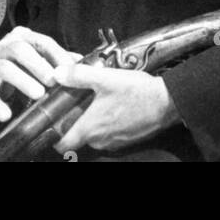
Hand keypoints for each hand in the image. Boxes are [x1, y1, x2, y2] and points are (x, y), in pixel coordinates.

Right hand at [0, 27, 78, 122]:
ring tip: (38, 94)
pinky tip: (6, 115)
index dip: (57, 55)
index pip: (42, 42)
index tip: (70, 69)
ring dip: (22, 81)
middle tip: (53, 80)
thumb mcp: (37, 54)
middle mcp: (5, 47)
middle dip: (38, 65)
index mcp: (22, 37)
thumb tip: (82, 63)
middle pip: (20, 50)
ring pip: (4, 68)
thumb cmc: (19, 61)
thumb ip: (57, 58)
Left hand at [50, 64, 180, 154]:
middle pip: (78, 138)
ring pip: (94, 136)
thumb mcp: (104, 78)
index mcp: (90, 128)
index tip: (53, 122)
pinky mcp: (126, 140)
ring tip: (97, 101)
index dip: (54, 136)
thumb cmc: (135, 92)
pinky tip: (113, 106)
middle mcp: (100, 141)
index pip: (62, 145)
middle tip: (77, 103)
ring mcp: (114, 142)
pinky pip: (109, 135)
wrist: (166, 102)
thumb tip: (57, 74)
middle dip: (75, 122)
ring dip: (93, 122)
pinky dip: (107, 124)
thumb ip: (78, 76)